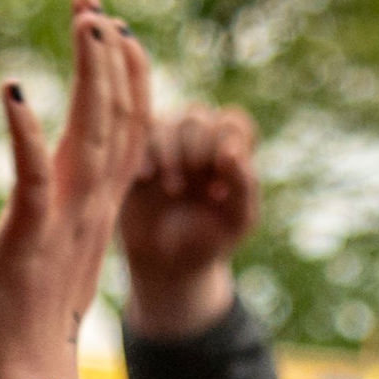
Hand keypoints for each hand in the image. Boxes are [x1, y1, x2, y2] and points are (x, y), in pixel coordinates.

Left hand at [0, 0, 151, 378]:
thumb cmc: (15, 334)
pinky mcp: (28, 238)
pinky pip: (32, 178)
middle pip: (117, 121)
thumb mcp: (41, 263)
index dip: (123, 80)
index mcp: (92, 214)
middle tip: (94, 7)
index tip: (111, 31)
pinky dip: (24, 135)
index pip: (124, 133)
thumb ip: (48, 227)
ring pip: (91, 137)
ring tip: (85, 26)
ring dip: (91, 78)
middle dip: (108, 60)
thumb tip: (43, 211)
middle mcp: (89, 210)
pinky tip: (13, 94)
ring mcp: (64, 222)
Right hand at [118, 104, 256, 338]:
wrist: (166, 264)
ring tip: (173, 189)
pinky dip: (146, 152)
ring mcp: (165, 148)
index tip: (222, 172)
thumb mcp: (235, 219)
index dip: (227, 138)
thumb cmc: (208, 241)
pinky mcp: (136, 157)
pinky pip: (137, 135)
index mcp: (229, 157)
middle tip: (197, 180)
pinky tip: (147, 179)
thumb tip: (231, 149)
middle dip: (197, 144)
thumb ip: (242, 185)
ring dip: (171, 150)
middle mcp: (198, 145)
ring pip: (168, 120)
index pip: (233, 122)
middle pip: (197, 115)